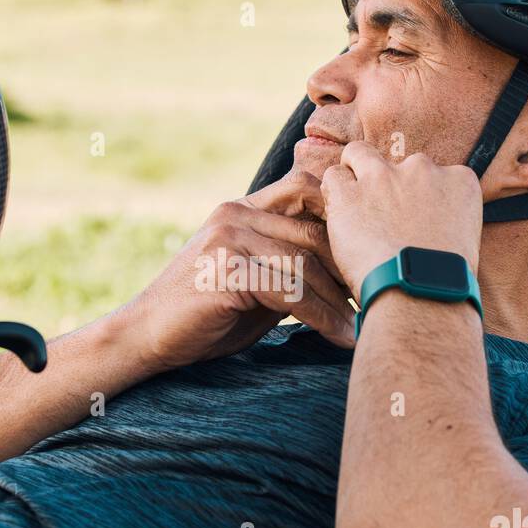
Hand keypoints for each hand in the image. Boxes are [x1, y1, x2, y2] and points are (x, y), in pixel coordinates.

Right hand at [120, 170, 356, 371]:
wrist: (146, 338)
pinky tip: (339, 337)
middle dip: (350, 269)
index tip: (377, 255)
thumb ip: (290, 266)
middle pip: (314, 231)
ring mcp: (228, 237)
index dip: (346, 219)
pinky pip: (289, 291)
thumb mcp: (255, 282)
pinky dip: (321, 318)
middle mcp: (236, 213)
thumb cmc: (205, 316)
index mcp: (244, 208)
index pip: (308, 190)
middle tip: (381, 299)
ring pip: (305, 263)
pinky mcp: (226, 269)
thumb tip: (350, 271)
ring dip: (341, 301)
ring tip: (365, 328)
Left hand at [321, 143, 482, 297]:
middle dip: (388, 184)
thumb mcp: (463, 240)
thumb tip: (431, 225)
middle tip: (381, 215)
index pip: (435, 173)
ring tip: (353, 204)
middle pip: (398, 163)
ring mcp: (385, 177)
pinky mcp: (350, 193)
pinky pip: (333, 176)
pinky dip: (332, 194)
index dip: (419, 194)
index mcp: (459, 180)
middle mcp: (424, 169)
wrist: (421, 293)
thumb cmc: (443, 281)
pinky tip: (338, 216)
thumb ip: (447, 218)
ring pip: (359, 154)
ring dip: (355, 174)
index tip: (413, 217)